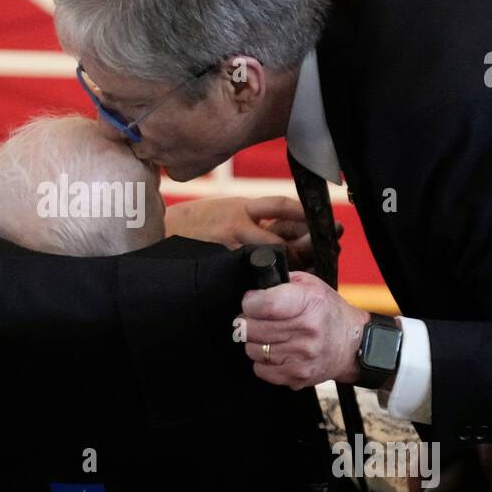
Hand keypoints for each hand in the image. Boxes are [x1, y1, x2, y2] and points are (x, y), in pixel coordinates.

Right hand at [166, 196, 342, 268]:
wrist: (160, 233)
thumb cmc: (195, 223)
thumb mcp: (224, 209)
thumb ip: (252, 218)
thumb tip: (289, 227)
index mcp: (240, 207)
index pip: (281, 206)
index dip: (305, 214)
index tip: (326, 221)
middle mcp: (237, 224)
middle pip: (282, 237)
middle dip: (307, 243)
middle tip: (330, 247)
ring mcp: (228, 246)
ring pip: (270, 258)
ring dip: (292, 264)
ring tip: (313, 269)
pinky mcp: (220, 263)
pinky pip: (249, 274)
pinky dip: (267, 280)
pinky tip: (281, 285)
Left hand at [240, 271, 371, 389]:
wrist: (352, 344)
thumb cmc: (328, 313)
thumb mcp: (310, 285)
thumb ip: (280, 283)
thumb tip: (253, 292)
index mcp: (309, 302)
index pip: (263, 305)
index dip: (250, 303)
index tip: (251, 303)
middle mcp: (307, 330)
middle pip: (252, 328)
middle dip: (249, 322)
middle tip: (258, 320)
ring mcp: (302, 355)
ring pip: (252, 349)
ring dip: (256, 342)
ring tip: (271, 336)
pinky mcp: (298, 375)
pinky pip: (261, 369)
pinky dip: (263, 362)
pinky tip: (277, 352)